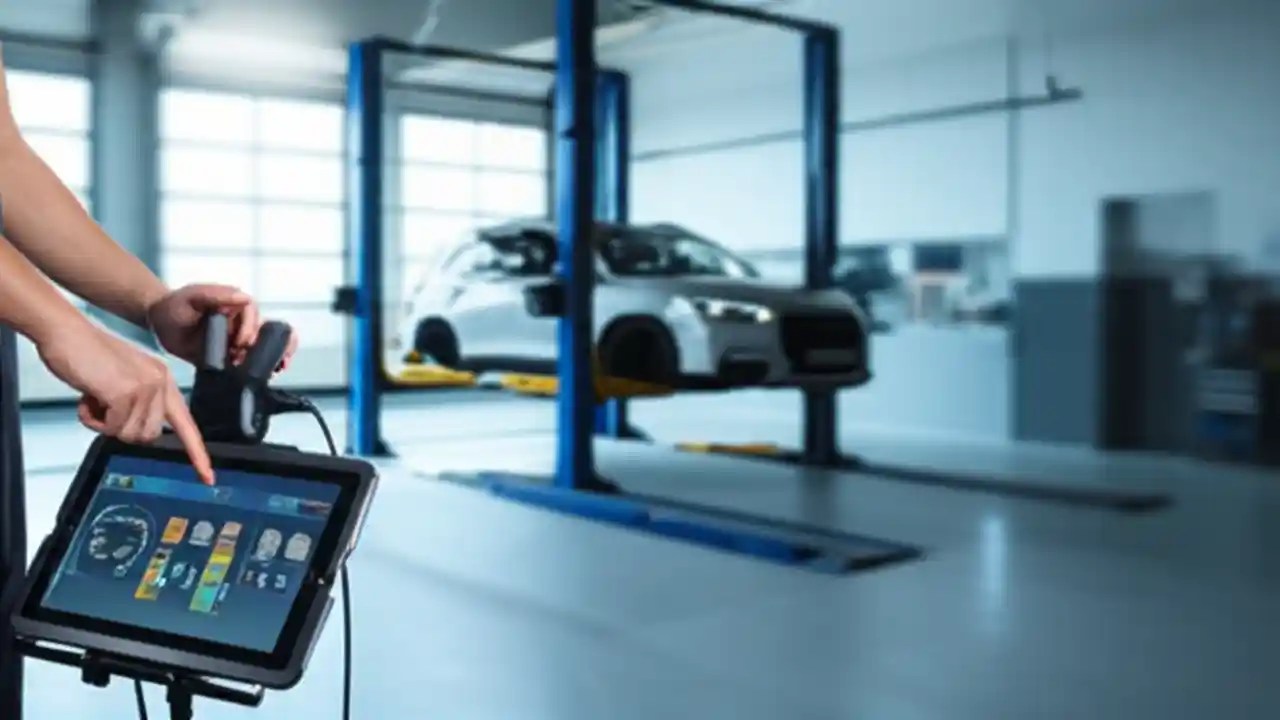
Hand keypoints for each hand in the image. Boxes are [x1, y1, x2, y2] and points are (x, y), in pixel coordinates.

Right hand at [36, 322, 214, 483]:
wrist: (67, 333)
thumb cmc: (87, 355)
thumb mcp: (124, 379)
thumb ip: (138, 402)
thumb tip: (139, 430)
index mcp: (163, 380)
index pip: (186, 424)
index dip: (196, 453)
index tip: (208, 476)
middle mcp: (160, 383)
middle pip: (148, 435)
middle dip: (121, 429)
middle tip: (103, 406)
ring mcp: (146, 388)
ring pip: (129, 434)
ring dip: (105, 424)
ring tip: (95, 397)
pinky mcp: (126, 394)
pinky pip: (111, 428)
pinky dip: (92, 420)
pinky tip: (88, 397)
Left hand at [146, 284, 297, 369]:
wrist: (159, 323)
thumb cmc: (175, 305)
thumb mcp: (192, 296)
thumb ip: (215, 295)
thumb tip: (244, 297)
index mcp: (236, 305)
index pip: (254, 315)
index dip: (251, 330)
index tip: (242, 343)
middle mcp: (241, 322)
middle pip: (266, 331)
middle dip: (272, 345)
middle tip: (268, 360)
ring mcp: (237, 340)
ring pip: (263, 347)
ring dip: (270, 358)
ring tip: (274, 370)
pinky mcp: (230, 356)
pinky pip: (249, 363)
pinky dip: (259, 369)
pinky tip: (264, 377)